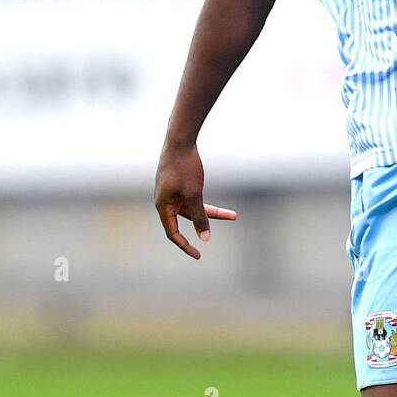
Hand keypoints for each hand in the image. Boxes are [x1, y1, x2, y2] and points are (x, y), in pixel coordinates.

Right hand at [154, 142, 236, 259]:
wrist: (179, 140)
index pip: (172, 233)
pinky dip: (205, 203)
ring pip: (192, 209)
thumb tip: (205, 238)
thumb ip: (200, 217)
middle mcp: (165, 201)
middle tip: (215, 237)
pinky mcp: (178, 184)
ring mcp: (171, 192)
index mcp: (163, 206)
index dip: (185, 246)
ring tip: (233, 215)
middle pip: (186, 220)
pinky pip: (193, 199)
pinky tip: (219, 206)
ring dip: (212, 212)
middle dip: (206, 226)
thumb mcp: (195, 194)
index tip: (198, 256)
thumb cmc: (184, 167)